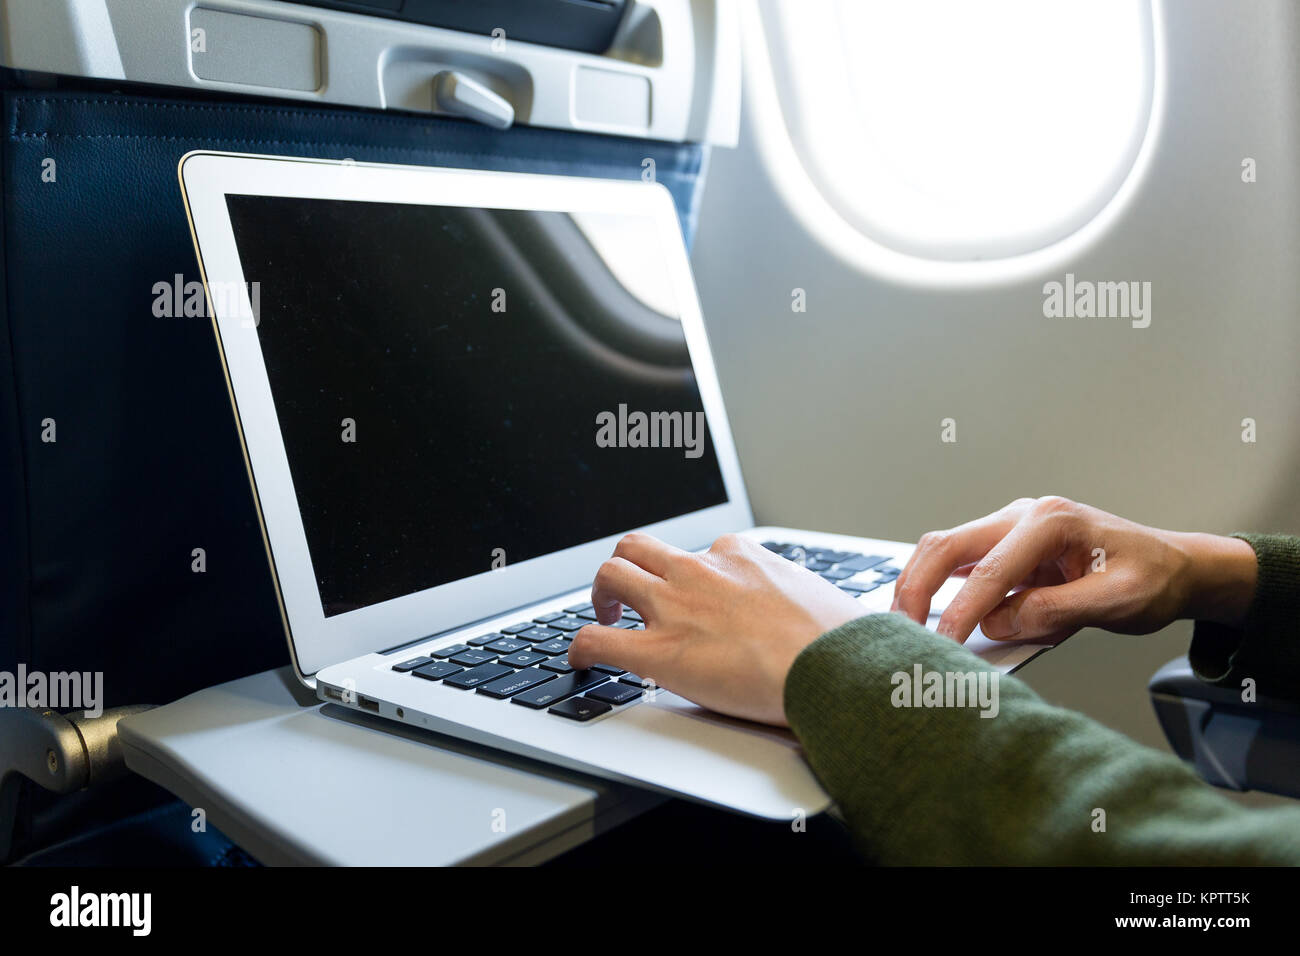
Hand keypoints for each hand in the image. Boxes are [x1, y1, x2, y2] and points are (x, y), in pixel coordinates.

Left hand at [567, 533, 865, 725]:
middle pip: (640, 547)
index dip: (689, 572)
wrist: (836, 669)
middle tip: (626, 595)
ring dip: (599, 595)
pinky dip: (580, 647)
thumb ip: (807, 601)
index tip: (692, 591)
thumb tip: (836, 620)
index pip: (702, 550)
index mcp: (743, 556)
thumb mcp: (826, 600)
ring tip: (603, 617)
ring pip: (611, 575)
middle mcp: (701, 571)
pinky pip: (597, 641)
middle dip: (627, 567)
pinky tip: (580, 658)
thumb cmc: (842, 643)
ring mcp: (675, 607)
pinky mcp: (658, 652)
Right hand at [891, 496, 1257, 643]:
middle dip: (916, 587)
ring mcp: (1009, 528)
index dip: (963, 611)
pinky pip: (959, 564)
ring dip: (918, 584)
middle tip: (901, 629)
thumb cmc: (1151, 579)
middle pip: (947, 544)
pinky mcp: (1004, 547)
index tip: (945, 645)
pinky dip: (936, 587)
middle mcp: (1022, 516)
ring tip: (905, 624)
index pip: (992, 570)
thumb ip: (1057, 611)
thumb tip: (999, 622)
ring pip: (943, 549)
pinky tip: (927, 614)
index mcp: (1050, 522)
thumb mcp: (1118, 602)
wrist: (1171, 566)